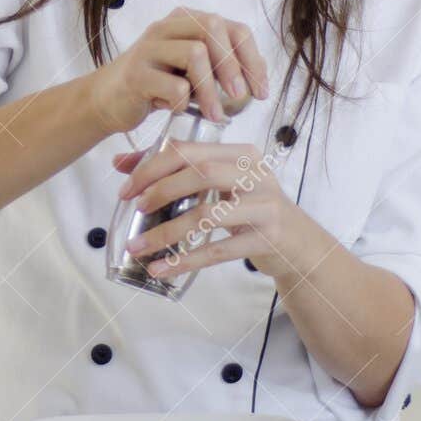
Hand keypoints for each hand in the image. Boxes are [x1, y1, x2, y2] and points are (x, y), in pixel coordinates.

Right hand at [83, 7, 269, 135]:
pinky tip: (178, 110)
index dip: (252, 59)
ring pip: (195, 53)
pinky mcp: (136, 74)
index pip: (233, 28)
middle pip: (213, 28)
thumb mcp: (192, 71)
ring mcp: (149, 48)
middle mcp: (167, 26)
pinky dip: (183, 103)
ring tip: (214, 114)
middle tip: (241, 97)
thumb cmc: (157, 85)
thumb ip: (221, 66)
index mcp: (186, 20)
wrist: (107, 100)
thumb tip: (259, 77)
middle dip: (234, 66)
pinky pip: (173, 85)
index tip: (261, 91)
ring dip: (211, 90)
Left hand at [110, 137, 316, 282]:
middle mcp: (256, 175)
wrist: (299, 245)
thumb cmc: (251, 209)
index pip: (190, 151)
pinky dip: (185, 261)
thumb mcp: (221, 184)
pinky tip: (161, 269)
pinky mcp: (266, 239)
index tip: (126, 188)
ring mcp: (264, 208)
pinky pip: (218, 251)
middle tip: (135, 209)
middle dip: (160, 191)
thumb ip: (177, 170)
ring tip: (138, 247)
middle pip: (201, 175)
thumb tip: (121, 162)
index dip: (153, 167)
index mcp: (241, 154)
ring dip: (166, 233)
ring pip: (207, 216)